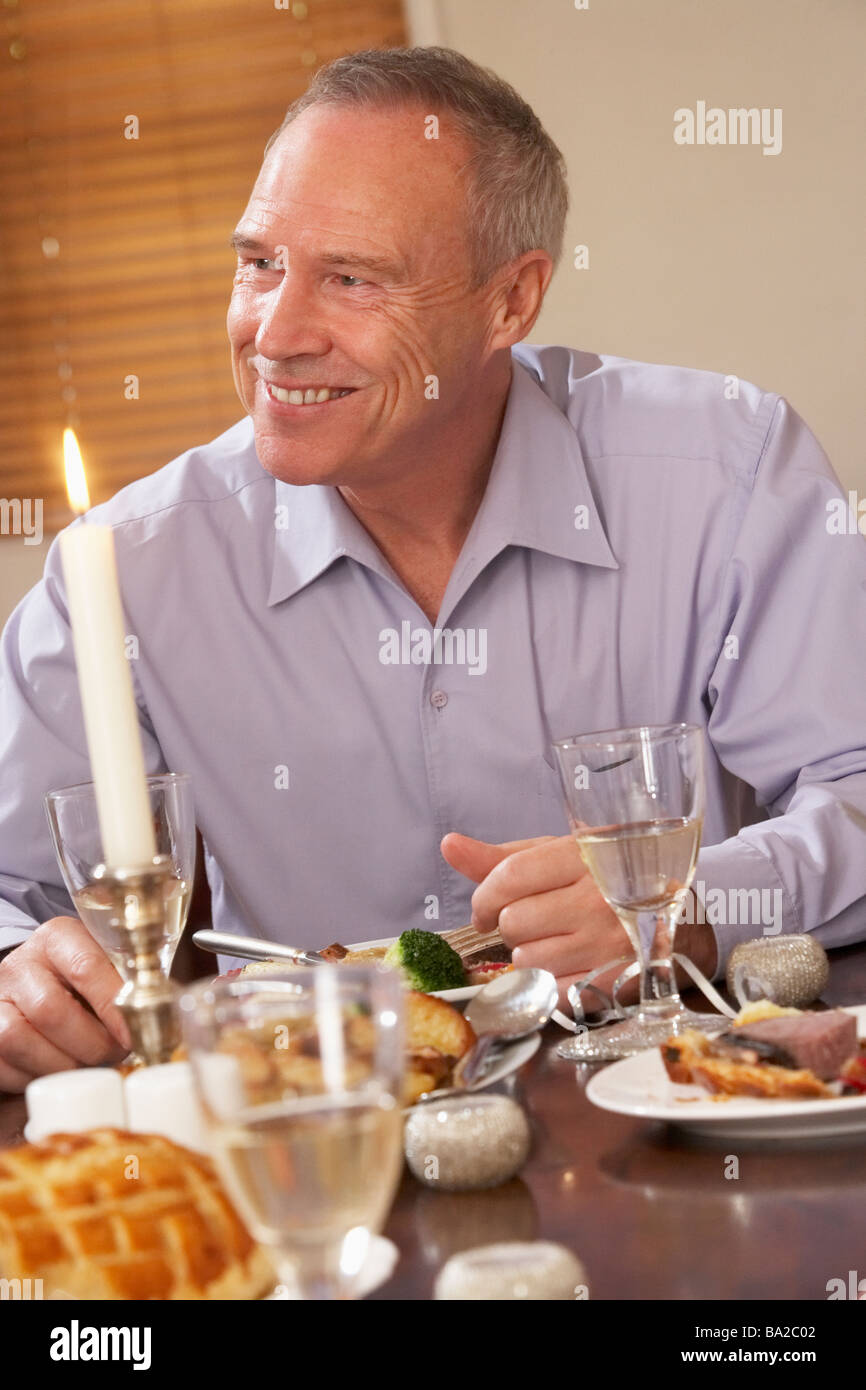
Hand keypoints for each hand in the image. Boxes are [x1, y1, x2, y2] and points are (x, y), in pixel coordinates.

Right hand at [0, 918, 131, 1092]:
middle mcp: (21, 964)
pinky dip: (37, 1076)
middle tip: (117, 1053)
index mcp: (58, 937)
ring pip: (20, 1039)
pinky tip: (60, 1070)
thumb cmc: (83, 979)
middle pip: (50, 1009)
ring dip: (64, 1064)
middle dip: (92, 1043)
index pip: (85, 968)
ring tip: (91, 1064)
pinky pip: (5, 1065)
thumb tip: (173, 1011)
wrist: (33, 983)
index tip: (135, 1033)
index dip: (113, 1006)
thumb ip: (135, 980)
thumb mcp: (108, 964)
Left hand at [441, 832, 717, 1009]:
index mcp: (582, 857)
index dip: (485, 898)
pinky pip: (549, 992)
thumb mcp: (562, 857)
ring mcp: (606, 944)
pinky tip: (568, 966)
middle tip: (537, 922)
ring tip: (559, 942)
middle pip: (514, 923)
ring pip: (526, 961)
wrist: (688, 913)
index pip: (509, 876)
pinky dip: (548, 984)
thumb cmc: (610, 879)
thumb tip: (448, 845)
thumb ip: (503, 857)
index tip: (486, 910)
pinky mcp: (612, 982)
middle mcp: (597, 899)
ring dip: (530, 956)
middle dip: (513, 927)